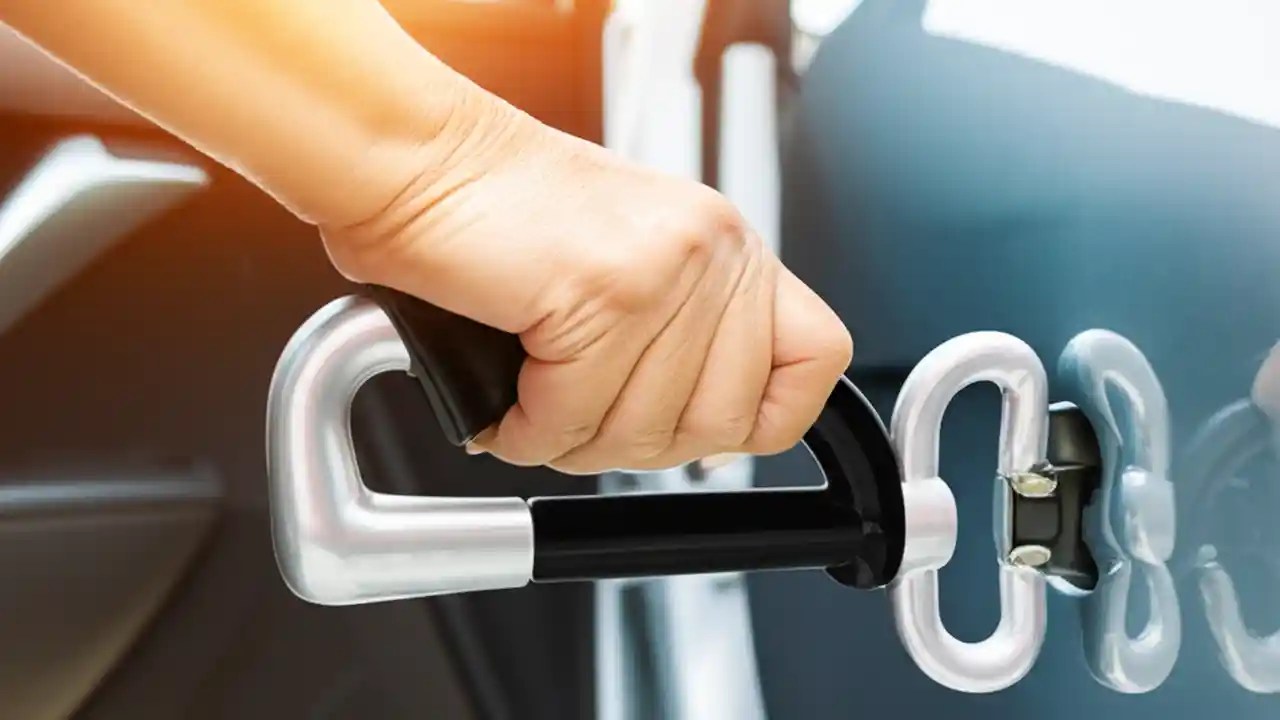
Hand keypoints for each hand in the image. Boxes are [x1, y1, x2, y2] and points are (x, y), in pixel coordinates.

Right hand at [322, 98, 851, 474]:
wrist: (419, 164)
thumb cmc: (499, 219)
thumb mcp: (628, 273)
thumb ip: (684, 341)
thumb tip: (712, 439)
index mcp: (728, 245)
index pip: (817, 359)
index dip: (763, 417)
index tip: (702, 429)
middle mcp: (713, 248)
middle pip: (722, 423)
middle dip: (634, 443)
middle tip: (575, 412)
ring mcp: (669, 267)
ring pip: (646, 432)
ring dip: (571, 437)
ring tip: (532, 395)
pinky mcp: (608, 289)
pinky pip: (574, 417)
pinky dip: (525, 428)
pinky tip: (505, 395)